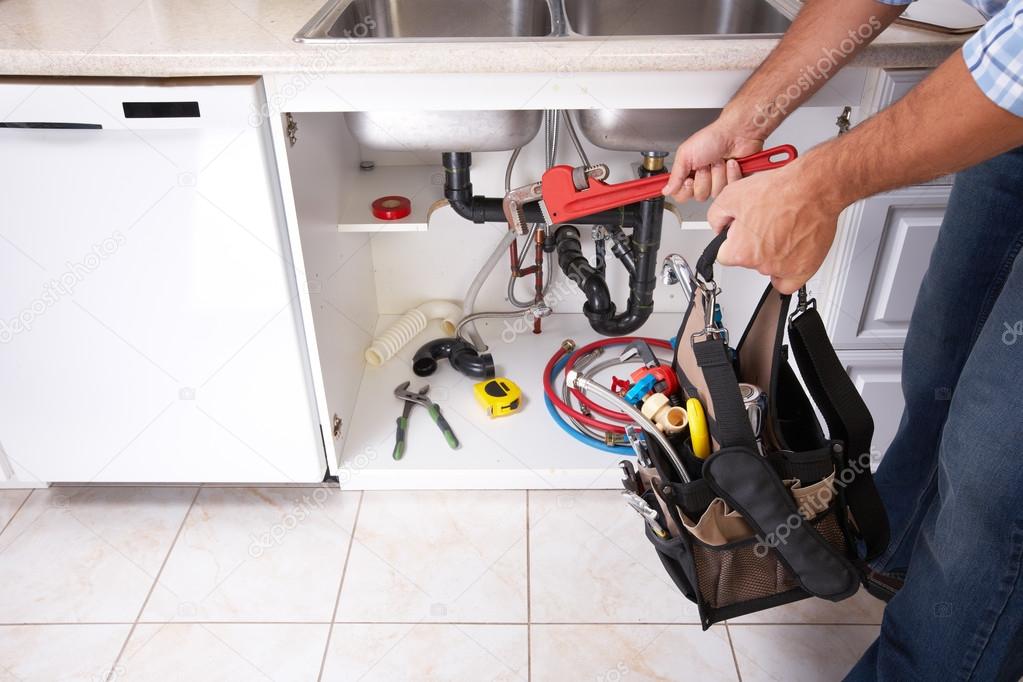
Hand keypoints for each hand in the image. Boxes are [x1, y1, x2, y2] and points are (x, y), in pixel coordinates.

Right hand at [661, 121, 764, 202]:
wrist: (736, 133)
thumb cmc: (712, 138)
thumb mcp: (686, 154)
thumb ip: (675, 175)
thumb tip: (666, 190)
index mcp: (688, 173)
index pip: (682, 195)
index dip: (686, 190)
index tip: (689, 179)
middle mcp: (702, 179)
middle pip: (699, 196)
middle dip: (704, 179)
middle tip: (706, 165)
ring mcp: (718, 181)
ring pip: (715, 193)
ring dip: (718, 174)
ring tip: (720, 161)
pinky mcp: (733, 182)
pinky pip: (730, 189)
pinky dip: (731, 174)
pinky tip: (731, 163)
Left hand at [706, 161, 842, 293]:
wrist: (813, 188)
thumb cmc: (779, 190)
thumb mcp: (731, 195)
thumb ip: (716, 216)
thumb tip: (717, 228)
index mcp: (740, 250)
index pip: (725, 256)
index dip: (733, 240)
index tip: (741, 233)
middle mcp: (760, 263)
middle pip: (748, 261)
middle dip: (753, 246)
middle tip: (765, 225)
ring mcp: (782, 268)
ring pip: (768, 268)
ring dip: (771, 255)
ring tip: (781, 230)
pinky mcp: (803, 270)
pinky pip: (787, 283)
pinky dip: (785, 274)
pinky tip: (786, 259)